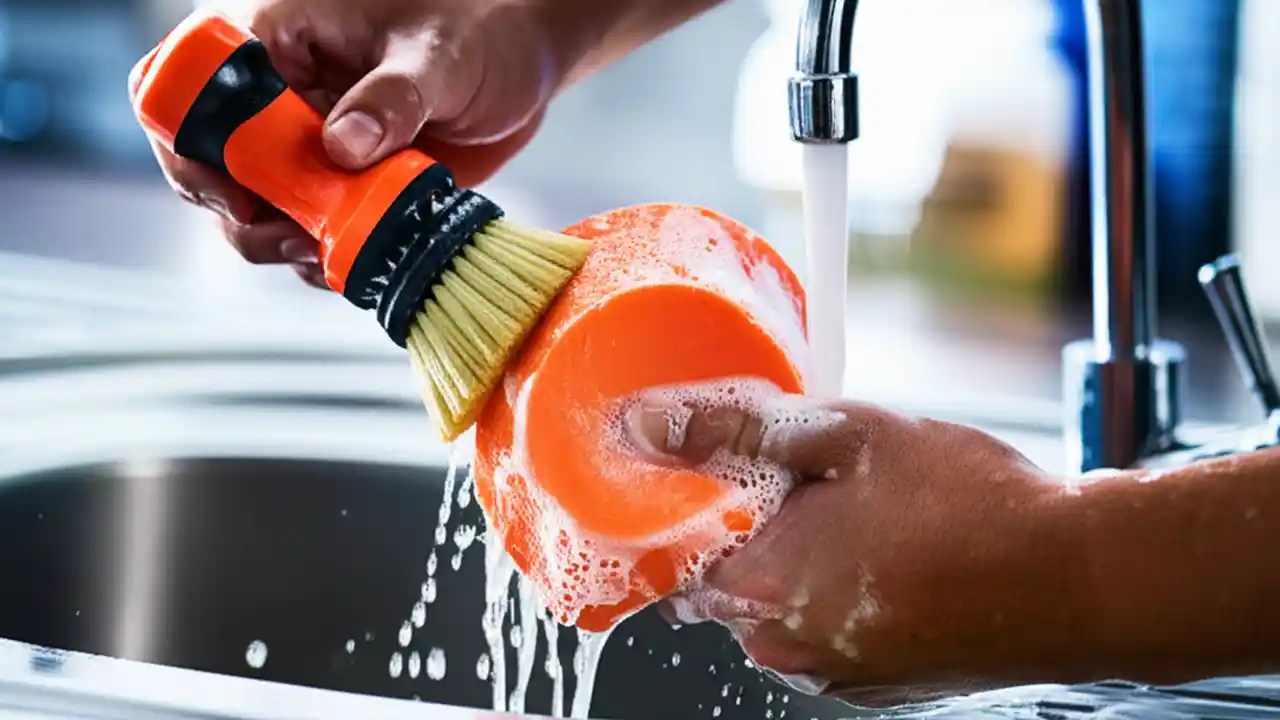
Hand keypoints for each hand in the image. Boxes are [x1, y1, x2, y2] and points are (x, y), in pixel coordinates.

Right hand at [129, 0, 557, 288]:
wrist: (525, 64)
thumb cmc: (482, 30)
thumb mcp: (442, 56)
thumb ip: (394, 97)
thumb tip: (341, 147)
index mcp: (276, 30)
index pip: (189, 81)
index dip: (191, 142)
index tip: (238, 195)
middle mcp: (276, 90)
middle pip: (206, 158)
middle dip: (240, 212)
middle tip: (295, 240)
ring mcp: (304, 141)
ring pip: (253, 205)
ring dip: (283, 241)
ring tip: (334, 251)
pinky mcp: (338, 183)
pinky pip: (307, 228)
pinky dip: (324, 253)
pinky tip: (359, 258)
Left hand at [626, 387, 1074, 706]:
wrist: (1077, 581)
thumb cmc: (972, 507)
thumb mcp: (843, 436)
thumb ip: (733, 430)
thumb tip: (650, 424)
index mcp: (761, 590)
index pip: (663, 560)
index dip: (676, 510)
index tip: (703, 477)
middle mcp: (784, 648)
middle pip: (718, 584)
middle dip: (741, 530)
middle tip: (798, 479)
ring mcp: (831, 674)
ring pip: (774, 608)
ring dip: (792, 562)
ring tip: (857, 514)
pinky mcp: (873, 683)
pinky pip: (822, 632)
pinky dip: (834, 594)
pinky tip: (887, 553)